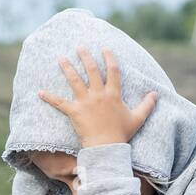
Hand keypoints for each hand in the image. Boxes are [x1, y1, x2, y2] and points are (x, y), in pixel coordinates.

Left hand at [38, 48, 157, 148]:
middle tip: (79, 47)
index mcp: (113, 94)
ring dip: (67, 68)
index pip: (112, 71)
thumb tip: (156, 94)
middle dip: (85, 57)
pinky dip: (49, 97)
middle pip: (92, 70)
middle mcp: (99, 94)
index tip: (105, 49)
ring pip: (75, 81)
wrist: (107, 147)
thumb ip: (147, 105)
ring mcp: (85, 102)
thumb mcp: (137, 118)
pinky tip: (39, 92)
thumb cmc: (122, 134)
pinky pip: (59, 103)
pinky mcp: (74, 112)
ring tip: (60, 58)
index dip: (109, 58)